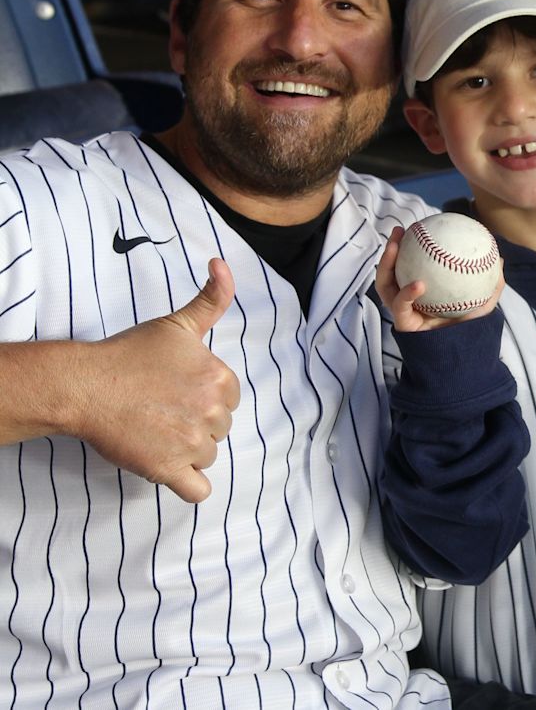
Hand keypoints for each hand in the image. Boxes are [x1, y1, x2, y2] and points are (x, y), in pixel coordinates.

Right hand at [76, 257, 239, 502]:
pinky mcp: (169, 468)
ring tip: (157, 430)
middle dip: (195, 422)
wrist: (86, 384)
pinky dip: (187, 483)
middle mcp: (213, 411)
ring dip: (187, 450)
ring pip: (207, 456)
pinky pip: (198, 489)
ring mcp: (192, 442)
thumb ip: (212, 299)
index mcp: (220, 379)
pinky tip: (170, 466)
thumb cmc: (129, 353)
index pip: (229, 399)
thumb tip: (223, 265)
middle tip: (162, 409)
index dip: (203, 396)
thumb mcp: (178, 323)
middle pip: (220, 429)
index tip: (177, 390)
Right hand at [376, 225, 504, 332]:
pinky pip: (400, 306)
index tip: (417, 226)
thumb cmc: (469, 331)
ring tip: (395, 247)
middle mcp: (409, 299)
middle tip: (400, 230)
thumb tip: (500, 258)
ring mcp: (403, 311)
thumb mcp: (483, 304)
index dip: (410, 245)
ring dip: (386, 263)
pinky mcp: (402, 325)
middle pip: (392, 270)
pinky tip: (419, 283)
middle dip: (391, 248)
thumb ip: (491, 284)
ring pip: (386, 284)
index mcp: (422, 291)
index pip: (411, 265)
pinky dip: (407, 293)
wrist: (463, 358)